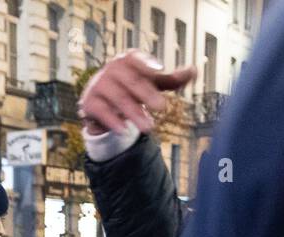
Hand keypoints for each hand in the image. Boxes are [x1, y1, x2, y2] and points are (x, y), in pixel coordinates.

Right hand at [79, 50, 197, 135]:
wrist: (100, 102)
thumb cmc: (130, 88)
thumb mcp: (151, 83)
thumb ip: (171, 79)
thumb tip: (194, 71)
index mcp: (127, 60)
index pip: (137, 60)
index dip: (147, 64)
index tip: (160, 70)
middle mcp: (112, 70)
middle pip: (131, 81)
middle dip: (147, 94)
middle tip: (162, 107)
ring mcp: (99, 85)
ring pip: (119, 99)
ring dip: (134, 113)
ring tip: (148, 128)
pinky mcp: (90, 103)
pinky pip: (102, 112)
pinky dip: (113, 121)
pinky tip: (124, 130)